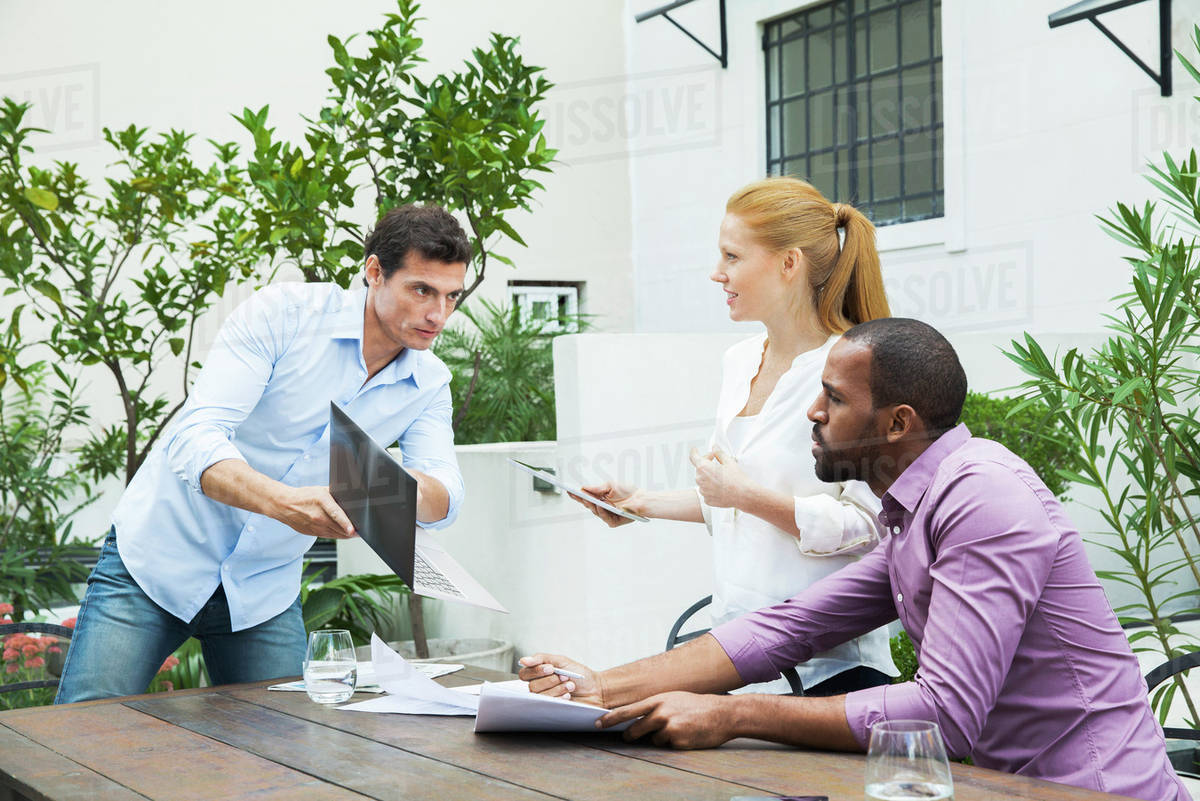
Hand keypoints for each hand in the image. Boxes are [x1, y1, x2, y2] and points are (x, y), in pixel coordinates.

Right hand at [272, 486, 356, 538]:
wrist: (283, 505)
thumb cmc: (303, 496)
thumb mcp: (320, 490)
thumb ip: (335, 494)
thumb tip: (350, 497)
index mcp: (321, 502)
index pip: (336, 514)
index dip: (346, 523)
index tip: (353, 530)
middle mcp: (317, 516)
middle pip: (338, 528)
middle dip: (352, 531)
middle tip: (361, 531)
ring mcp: (314, 527)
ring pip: (334, 534)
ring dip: (346, 535)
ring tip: (355, 533)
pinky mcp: (311, 533)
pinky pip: (328, 536)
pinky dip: (336, 535)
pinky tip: (342, 533)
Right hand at [517, 653, 603, 705]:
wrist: (596, 689)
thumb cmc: (579, 674)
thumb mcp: (561, 661)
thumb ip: (541, 658)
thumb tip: (523, 660)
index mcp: (539, 673)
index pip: (525, 673)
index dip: (536, 672)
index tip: (551, 669)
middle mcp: (540, 686)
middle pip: (532, 686)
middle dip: (550, 681)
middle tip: (565, 676)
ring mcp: (545, 699)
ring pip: (540, 696)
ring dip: (557, 689)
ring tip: (570, 685)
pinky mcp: (552, 709)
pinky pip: (548, 705)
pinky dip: (559, 698)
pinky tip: (568, 696)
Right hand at [571, 481, 644, 527]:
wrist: (641, 499)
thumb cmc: (628, 491)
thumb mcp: (610, 486)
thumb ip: (597, 488)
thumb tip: (584, 487)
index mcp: (600, 498)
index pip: (586, 497)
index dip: (577, 495)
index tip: (569, 491)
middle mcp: (602, 507)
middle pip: (588, 505)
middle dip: (581, 499)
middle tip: (575, 494)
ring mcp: (607, 515)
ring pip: (595, 511)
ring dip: (592, 505)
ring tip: (588, 499)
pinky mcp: (613, 522)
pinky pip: (605, 517)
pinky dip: (602, 511)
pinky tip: (601, 506)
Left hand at [598, 691, 736, 748]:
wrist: (722, 713)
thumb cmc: (696, 704)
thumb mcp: (673, 698)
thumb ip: (655, 706)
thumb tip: (637, 718)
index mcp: (658, 700)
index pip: (628, 710)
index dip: (611, 718)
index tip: (598, 723)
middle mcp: (662, 713)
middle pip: (636, 729)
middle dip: (630, 735)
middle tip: (628, 737)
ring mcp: (670, 729)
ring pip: (653, 739)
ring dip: (661, 737)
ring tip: (678, 728)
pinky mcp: (678, 742)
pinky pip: (668, 746)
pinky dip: (674, 743)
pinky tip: (686, 734)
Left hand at [690, 448, 749, 508]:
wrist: (744, 495)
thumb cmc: (737, 480)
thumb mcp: (729, 461)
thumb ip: (719, 453)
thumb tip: (715, 448)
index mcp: (704, 468)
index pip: (693, 457)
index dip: (695, 452)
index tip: (695, 450)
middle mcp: (700, 480)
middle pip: (699, 468)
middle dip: (706, 464)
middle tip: (717, 463)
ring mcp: (703, 491)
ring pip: (702, 480)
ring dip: (708, 476)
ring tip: (721, 477)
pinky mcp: (707, 499)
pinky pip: (706, 490)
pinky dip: (711, 487)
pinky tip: (721, 486)